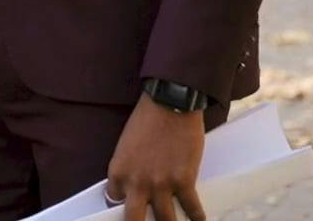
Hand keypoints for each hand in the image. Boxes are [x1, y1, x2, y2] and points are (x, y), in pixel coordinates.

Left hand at [106, 95, 207, 220]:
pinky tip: (198, 220)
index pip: (114, 199)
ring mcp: (161, 185)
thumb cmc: (147, 119)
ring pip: (165, 219)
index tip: (130, 206)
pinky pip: (192, 208)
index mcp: (118, 171)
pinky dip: (197, 217)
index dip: (123, 203)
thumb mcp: (125, 145)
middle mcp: (136, 183)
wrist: (170, 104)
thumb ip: (128, 167)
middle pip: (134, 219)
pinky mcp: (184, 181)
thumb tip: (135, 183)